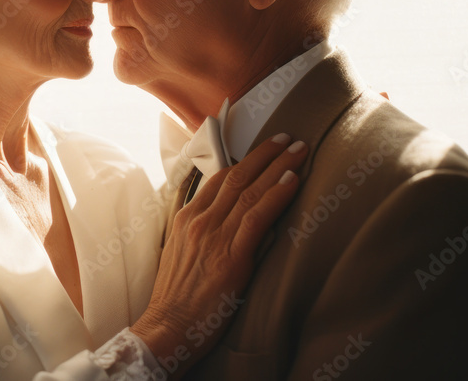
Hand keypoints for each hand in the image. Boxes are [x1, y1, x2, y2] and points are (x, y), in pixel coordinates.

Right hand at [130, 133, 307, 376]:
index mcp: (187, 218)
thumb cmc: (177, 299)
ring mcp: (214, 236)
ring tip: (299, 151)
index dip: (246, 161)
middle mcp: (199, 220)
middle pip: (237, 177)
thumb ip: (206, 233)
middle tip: (288, 138)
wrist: (167, 328)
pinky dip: (276, 195)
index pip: (220, 179)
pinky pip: (257, 217)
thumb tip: (236, 220)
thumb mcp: (184, 255)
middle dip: (266, 154)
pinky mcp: (230, 256)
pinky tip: (293, 180)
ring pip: (250, 191)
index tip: (267, 148)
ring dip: (279, 167)